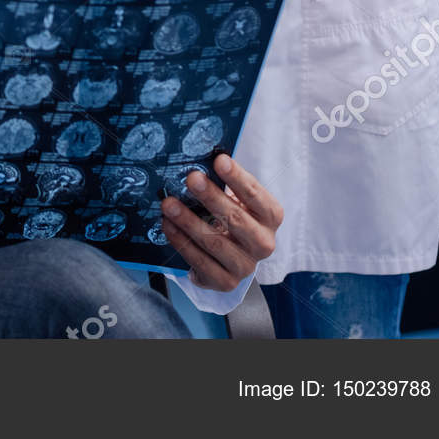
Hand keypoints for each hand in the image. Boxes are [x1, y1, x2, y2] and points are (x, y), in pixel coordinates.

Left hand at [160, 154, 282, 291]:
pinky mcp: (225, 282)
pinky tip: (168, 225)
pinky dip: (181, 242)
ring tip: (169, 203)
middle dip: (211, 197)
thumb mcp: (234, 198)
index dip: (237, 178)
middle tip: (191, 178)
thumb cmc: (230, 216)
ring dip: (189, 221)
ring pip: (215, 242)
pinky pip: (200, 262)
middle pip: (236, 219)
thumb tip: (200, 157)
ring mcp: (246, 266)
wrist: (228, 256)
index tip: (219, 160)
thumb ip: (224, 182)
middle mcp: (264, 243)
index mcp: (271, 216)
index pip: (256, 195)